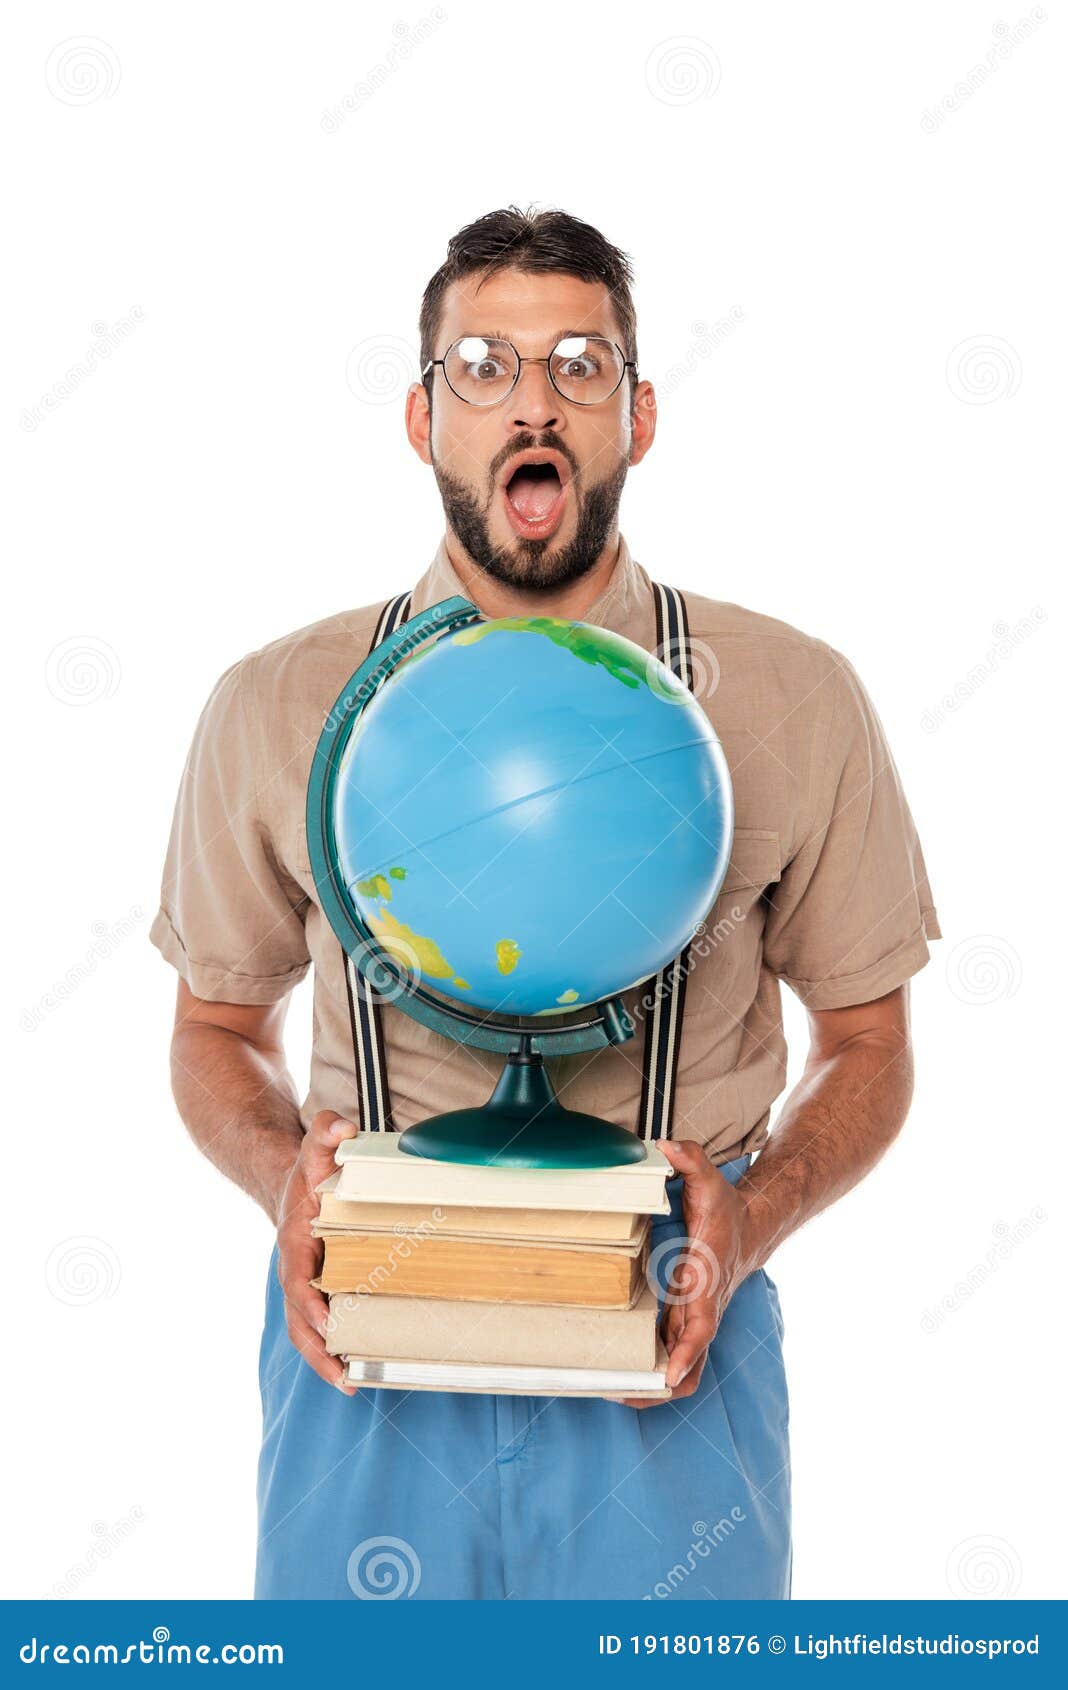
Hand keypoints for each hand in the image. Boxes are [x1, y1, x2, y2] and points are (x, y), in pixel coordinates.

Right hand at [275, 1110, 358, 1393]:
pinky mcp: (318, 1294)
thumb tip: (343, 1124)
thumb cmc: (308, 1173)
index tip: (327, 1322)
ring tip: (353, 1385)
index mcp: (294, 1243)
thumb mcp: (316, 1147)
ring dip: (326, 1361)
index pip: (298, 1279)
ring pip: (308, 1332)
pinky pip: (321, 1327)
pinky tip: (358, 1369)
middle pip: (300, 1320)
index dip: (310, 1303)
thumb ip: (327, 1131)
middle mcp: (296, 1271)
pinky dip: (334, 1350)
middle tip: (345, 1378)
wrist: (289, 1187)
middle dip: (319, 1351)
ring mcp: (305, 1287)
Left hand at [609, 1140, 754, 1409]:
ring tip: (613, 1390)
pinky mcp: (686, 1320)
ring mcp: (696, 1319)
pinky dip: (654, 1371)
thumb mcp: (709, 1180)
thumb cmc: (726, 1211)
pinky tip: (622, 1372)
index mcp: (707, 1281)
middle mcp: (703, 1308)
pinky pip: (673, 1357)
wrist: (751, 1230)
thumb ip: (690, 1159)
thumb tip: (666, 1146)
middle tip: (620, 1391)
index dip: (687, 1351)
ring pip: (685, 1370)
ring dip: (655, 1388)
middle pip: (691, 1363)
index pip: (702, 1324)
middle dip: (662, 1386)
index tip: (667, 1374)